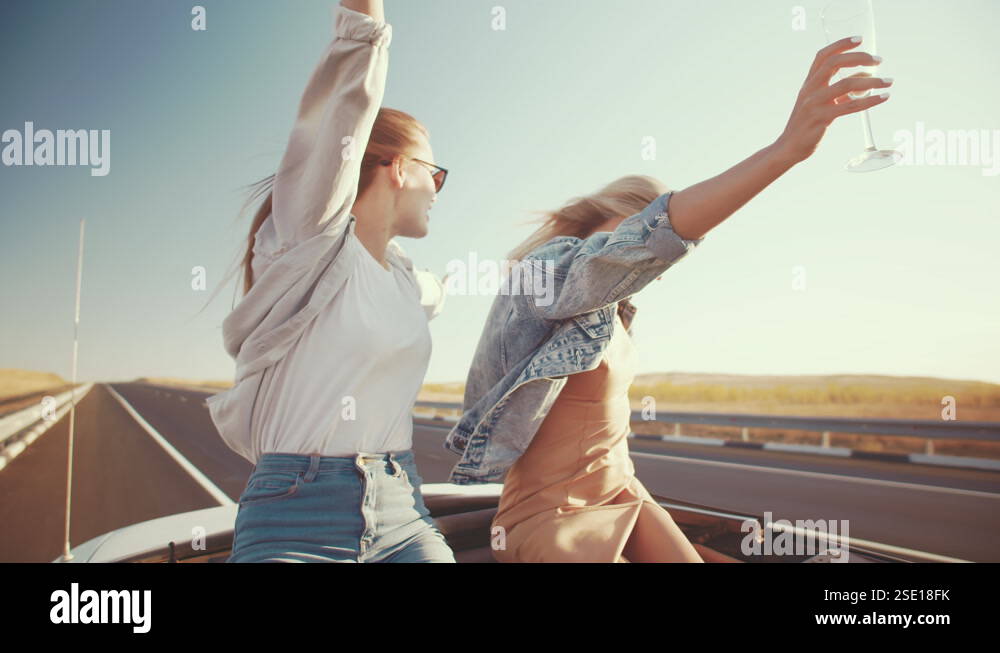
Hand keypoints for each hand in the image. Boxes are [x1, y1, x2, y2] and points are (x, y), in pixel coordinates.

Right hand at [775, 36, 893, 164]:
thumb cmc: (807, 124)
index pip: (823, 56)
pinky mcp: (821, 118)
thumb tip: (867, 77)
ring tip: (888, 81)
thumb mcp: (821, 102)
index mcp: (809, 83)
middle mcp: (810, 89)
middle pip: (834, 63)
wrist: (789, 147)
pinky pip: (850, 106)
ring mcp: (814, 104)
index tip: (859, 39)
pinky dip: (870, 101)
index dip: (840, 44)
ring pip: (846, 84)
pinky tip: (883, 98)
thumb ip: (841, 90)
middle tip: (878, 61)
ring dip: (871, 81)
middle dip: (859, 58)